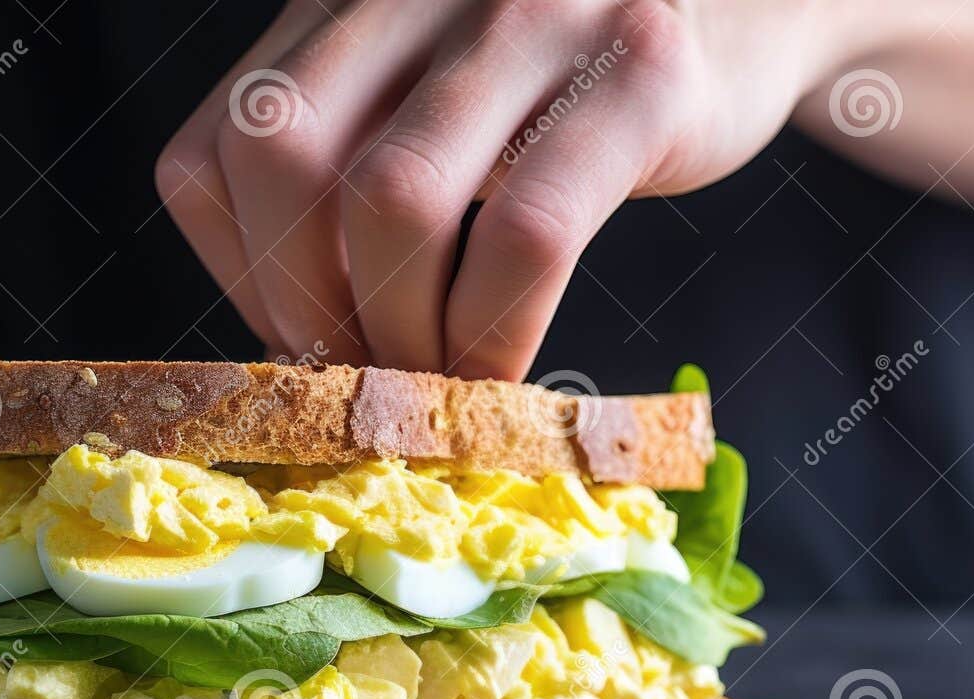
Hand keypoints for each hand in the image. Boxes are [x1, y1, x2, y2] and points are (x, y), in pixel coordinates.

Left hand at [157, 0, 851, 380]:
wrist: (751, 8)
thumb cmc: (569, 83)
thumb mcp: (432, 95)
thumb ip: (352, 165)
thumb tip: (295, 334)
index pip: (222, 141)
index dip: (245, 271)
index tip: (304, 342)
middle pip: (285, 158)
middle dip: (311, 305)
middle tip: (363, 381)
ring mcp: (532, 15)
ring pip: (395, 199)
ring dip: (404, 332)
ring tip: (435, 386)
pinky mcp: (637, 72)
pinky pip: (527, 233)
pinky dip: (497, 333)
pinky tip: (501, 371)